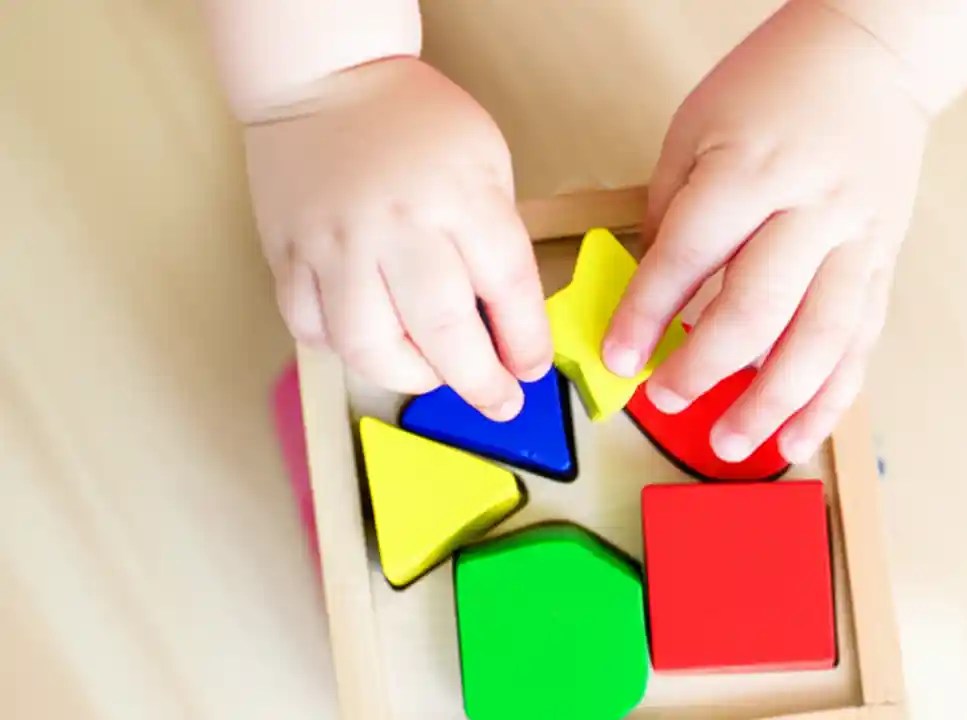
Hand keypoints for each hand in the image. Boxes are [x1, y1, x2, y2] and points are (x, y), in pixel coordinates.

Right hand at [245, 57, 549, 418]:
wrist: (325, 78)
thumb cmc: (418, 125)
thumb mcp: (487, 164)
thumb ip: (497, 239)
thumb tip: (507, 325)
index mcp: (460, 196)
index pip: (506, 288)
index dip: (525, 342)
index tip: (531, 370)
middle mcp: (396, 224)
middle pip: (442, 331)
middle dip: (479, 382)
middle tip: (498, 402)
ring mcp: (334, 242)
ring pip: (368, 346)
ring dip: (409, 376)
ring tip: (431, 372)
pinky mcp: (287, 253)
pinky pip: (312, 329)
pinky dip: (344, 348)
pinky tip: (371, 338)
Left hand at [604, 0, 929, 462]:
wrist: (872, 58)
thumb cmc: (774, 89)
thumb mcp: (696, 131)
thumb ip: (672, 214)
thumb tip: (650, 299)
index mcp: (751, 168)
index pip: (689, 254)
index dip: (647, 312)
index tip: (618, 355)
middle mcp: (811, 208)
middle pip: (758, 306)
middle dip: (705, 366)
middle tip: (666, 400)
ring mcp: (856, 240)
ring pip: (820, 339)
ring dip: (774, 402)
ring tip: (731, 442)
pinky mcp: (881, 264)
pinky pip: (859, 343)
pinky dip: (830, 398)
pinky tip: (797, 436)